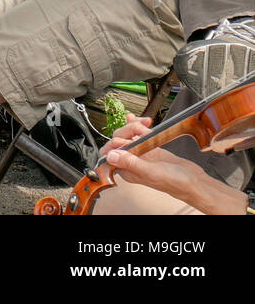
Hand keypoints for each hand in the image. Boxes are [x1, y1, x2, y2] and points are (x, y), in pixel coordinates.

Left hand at [101, 114, 246, 212]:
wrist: (195, 182)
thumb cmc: (176, 183)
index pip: (109, 153)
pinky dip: (139, 125)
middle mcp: (131, 162)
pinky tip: (142, 120)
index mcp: (127, 171)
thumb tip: (111, 156)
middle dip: (128, 131)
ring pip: (128, 134)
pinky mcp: (150, 148)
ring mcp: (141, 154)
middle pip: (118, 140)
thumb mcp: (151, 172)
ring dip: (135, 126)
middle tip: (141, 130)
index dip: (114, 143)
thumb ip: (130, 163)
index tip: (127, 140)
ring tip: (146, 125)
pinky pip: (139, 133)